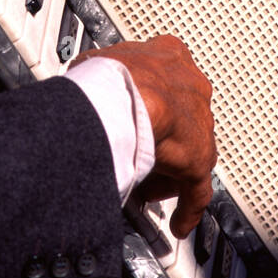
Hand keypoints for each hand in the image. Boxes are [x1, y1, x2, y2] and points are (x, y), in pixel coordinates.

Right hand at [71, 33, 215, 238]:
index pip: (166, 80)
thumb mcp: (96, 62)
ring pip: (187, 154)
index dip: (149, 102)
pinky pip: (197, 190)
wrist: (125, 96)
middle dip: (159, 139)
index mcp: (169, 56)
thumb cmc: (109, 77)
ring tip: (144, 188)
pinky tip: (179, 221)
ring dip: (167, 174)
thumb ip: (96, 72)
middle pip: (180, 119)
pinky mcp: (199, 159)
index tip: (136, 116)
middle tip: (138, 156)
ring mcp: (198, 125)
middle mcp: (190, 87)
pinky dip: (188, 207)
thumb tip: (77, 77)